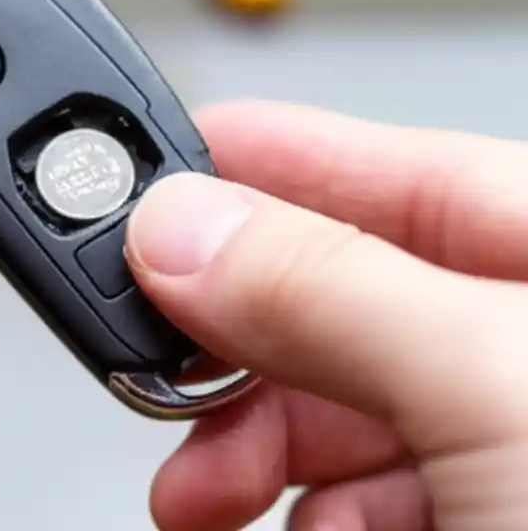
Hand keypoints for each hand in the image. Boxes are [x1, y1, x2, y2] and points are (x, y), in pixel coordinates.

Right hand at [125, 101, 527, 530]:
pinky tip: (282, 524)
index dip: (282, 155)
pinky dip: (291, 508)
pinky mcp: (469, 524)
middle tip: (157, 346)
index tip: (166, 158)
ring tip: (208, 482)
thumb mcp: (495, 388)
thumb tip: (181, 228)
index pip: (419, 174)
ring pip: (329, 406)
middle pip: (345, 300)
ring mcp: (503, 452)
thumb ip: (333, 288)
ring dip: (242, 439)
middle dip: (234, 333)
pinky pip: (348, 495)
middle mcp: (527, 361)